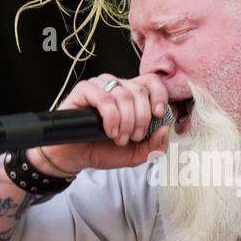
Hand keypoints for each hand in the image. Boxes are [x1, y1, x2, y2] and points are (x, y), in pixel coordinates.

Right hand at [29, 73, 172, 176]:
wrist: (74, 157)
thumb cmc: (102, 150)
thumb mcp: (135, 154)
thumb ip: (155, 146)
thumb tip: (166, 129)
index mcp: (132, 96)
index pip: (152, 82)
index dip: (160, 96)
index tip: (158, 115)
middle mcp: (117, 87)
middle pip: (140, 91)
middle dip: (141, 119)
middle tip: (132, 138)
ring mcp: (100, 86)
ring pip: (124, 95)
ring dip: (126, 122)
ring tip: (118, 138)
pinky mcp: (84, 90)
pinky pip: (105, 98)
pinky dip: (111, 118)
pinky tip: (108, 131)